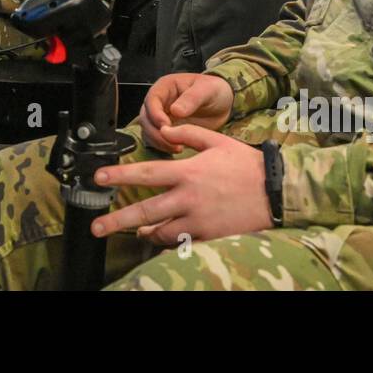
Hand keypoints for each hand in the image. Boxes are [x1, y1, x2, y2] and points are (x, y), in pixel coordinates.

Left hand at [92, 125, 272, 244]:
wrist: (276, 191)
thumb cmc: (246, 164)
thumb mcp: (217, 140)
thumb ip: (189, 133)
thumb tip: (166, 128)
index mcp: (188, 172)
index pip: (146, 174)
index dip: (120, 175)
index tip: (99, 178)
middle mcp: (189, 198)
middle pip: (145, 211)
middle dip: (117, 220)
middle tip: (96, 227)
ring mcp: (199, 220)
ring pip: (161, 232)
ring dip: (145, 232)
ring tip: (137, 231)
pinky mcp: (209, 236)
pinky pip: (182, 244)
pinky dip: (169, 243)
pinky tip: (163, 241)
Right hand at [140, 72, 233, 152]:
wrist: (223, 104)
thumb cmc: (214, 91)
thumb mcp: (207, 90)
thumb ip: (192, 98)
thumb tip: (175, 111)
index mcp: (166, 87)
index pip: (151, 100)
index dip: (155, 114)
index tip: (165, 126)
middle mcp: (160, 102)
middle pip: (146, 118)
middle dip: (155, 132)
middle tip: (171, 142)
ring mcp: (161, 116)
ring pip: (148, 131)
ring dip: (158, 141)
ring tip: (177, 148)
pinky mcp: (166, 130)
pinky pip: (156, 140)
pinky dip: (162, 146)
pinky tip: (177, 149)